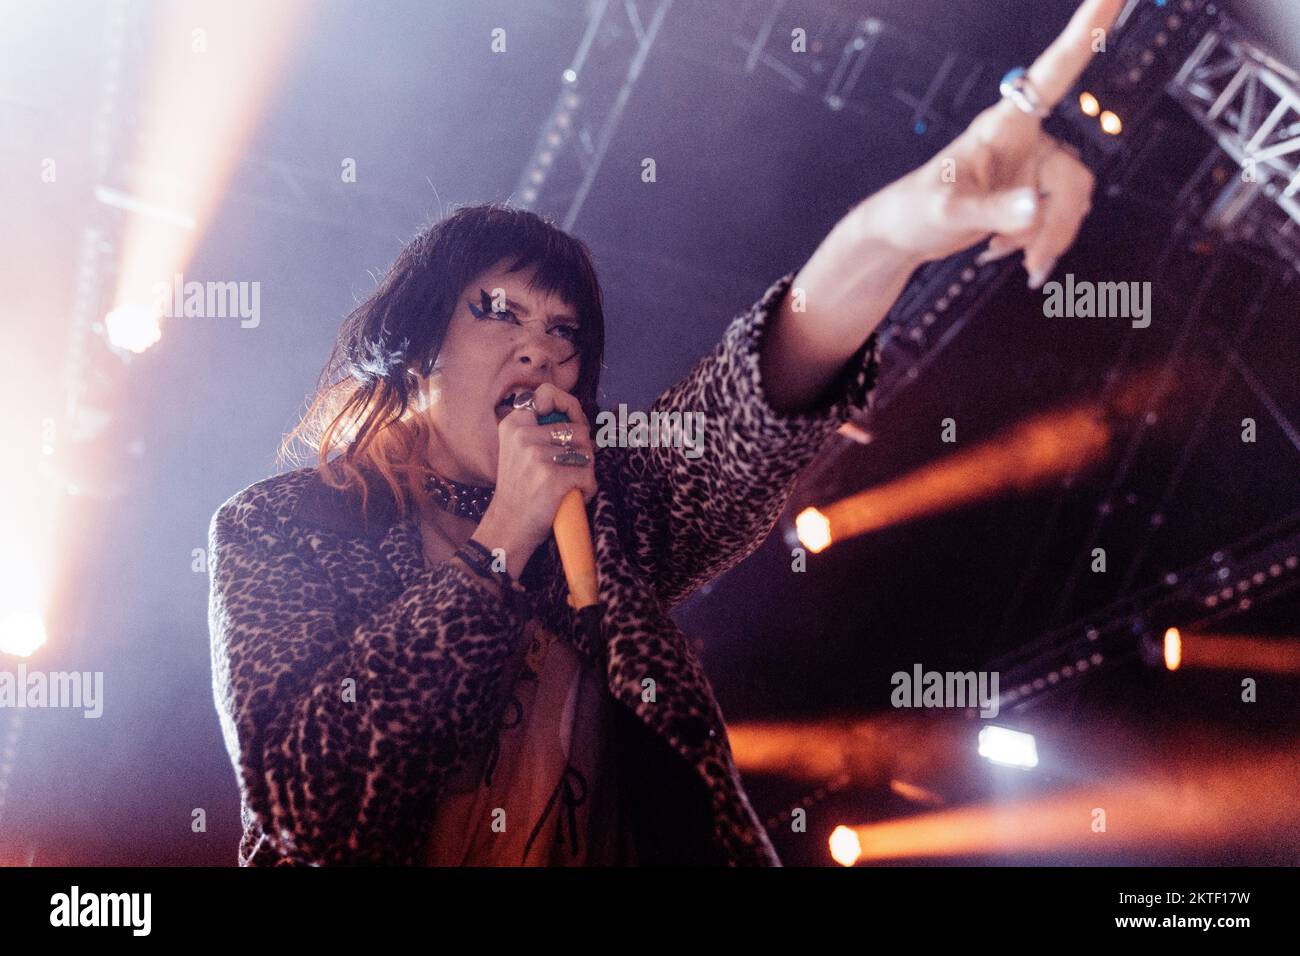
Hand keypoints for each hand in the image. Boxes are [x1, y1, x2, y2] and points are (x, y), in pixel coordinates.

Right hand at [474, 383, 596, 577]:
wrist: (509, 526)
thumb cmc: (521, 488)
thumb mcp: (518, 449)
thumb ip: (540, 429)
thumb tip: (580, 419)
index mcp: (513, 423)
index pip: (548, 393)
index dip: (570, 407)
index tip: (574, 424)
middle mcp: (523, 435)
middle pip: (579, 429)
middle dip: (583, 450)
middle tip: (569, 468)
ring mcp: (537, 455)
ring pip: (588, 453)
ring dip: (585, 471)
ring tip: (566, 484)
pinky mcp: (552, 477)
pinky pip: (589, 477)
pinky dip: (587, 490)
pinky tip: (570, 497)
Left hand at [854, 0, 1122, 287]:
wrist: (903, 236)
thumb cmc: (915, 211)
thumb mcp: (948, 212)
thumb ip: (993, 211)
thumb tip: (1033, 208)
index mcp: (1004, 124)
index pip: (1056, 69)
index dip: (1088, 28)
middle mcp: (1025, 138)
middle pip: (1073, 178)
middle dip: (1055, 226)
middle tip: (1029, 266)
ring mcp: (1031, 166)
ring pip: (1070, 202)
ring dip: (1045, 238)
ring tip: (1005, 256)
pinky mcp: (1031, 192)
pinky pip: (1058, 218)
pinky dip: (1037, 242)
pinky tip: (1002, 249)